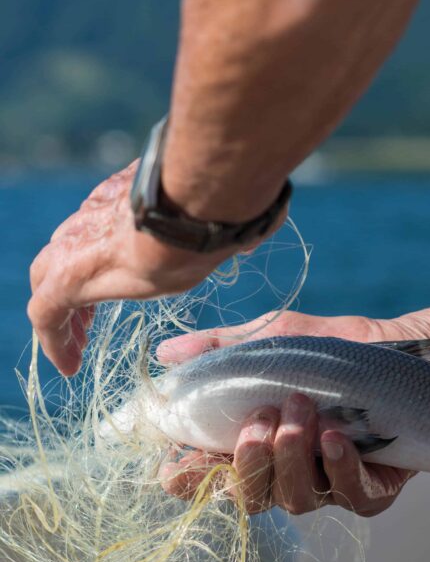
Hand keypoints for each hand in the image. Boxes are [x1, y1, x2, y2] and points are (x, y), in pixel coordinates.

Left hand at [27, 164, 230, 375]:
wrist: (194, 210)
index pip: (105, 225)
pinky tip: (67, 364)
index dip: (106, 254)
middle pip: (70, 249)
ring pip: (52, 279)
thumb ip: (234, 231)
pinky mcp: (66, 275)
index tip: (119, 273)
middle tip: (89, 318)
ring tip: (77, 346)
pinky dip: (55, 339)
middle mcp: (98, 212)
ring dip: (66, 314)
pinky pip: (47, 313)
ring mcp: (78, 239)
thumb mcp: (227, 221)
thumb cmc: (222, 206)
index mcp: (132, 196)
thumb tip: (250, 240)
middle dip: (76, 284)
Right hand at [158, 307, 429, 516]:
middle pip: (249, 496)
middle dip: (247, 462)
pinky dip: (338, 470)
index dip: (188, 477)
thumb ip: (224, 348)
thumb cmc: (338, 349)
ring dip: (292, 458)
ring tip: (303, 412)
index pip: (208, 474)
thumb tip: (166, 354)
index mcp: (256, 442)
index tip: (174, 465)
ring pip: (295, 499)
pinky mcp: (372, 491)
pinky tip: (335, 440)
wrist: (409, 349)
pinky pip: (349, 497)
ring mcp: (328, 485)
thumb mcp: (277, 337)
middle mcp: (286, 472)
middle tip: (261, 419)